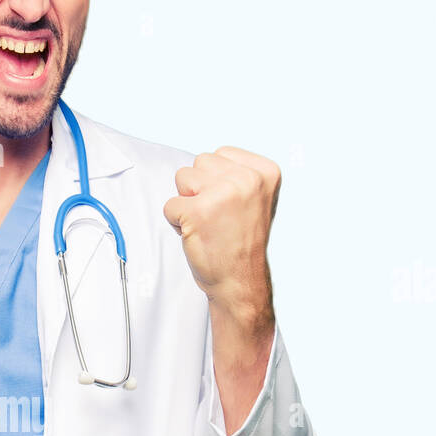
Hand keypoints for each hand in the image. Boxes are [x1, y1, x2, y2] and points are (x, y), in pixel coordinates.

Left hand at [162, 147, 279, 317]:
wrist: (241, 282)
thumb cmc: (242, 242)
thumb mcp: (255, 198)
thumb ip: (236, 174)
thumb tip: (205, 160)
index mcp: (265, 171)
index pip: (220, 154)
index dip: (215, 180)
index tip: (230, 206)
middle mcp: (247, 179)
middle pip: (199, 162)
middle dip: (199, 188)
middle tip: (216, 217)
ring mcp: (222, 194)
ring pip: (181, 177)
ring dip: (187, 202)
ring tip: (207, 224)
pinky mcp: (197, 211)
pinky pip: (169, 205)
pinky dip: (176, 222)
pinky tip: (197, 235)